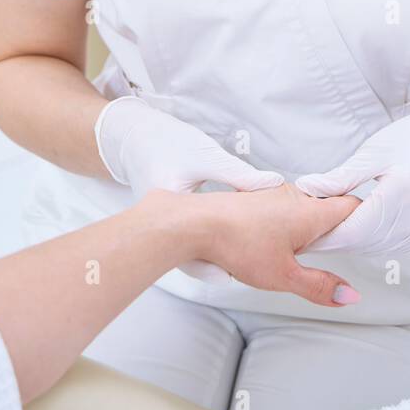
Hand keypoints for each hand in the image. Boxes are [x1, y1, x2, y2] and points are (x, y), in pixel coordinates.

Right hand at [95, 96, 285, 282]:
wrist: (136, 136)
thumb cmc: (168, 142)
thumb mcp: (205, 155)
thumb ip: (238, 174)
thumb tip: (273, 185)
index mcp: (170, 207)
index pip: (194, 245)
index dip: (216, 263)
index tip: (237, 272)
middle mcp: (163, 223)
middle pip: (191, 256)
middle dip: (217, 266)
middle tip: (245, 273)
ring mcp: (164, 225)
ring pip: (190, 251)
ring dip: (214, 257)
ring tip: (242, 264)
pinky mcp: (169, 221)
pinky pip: (188, 242)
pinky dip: (208, 246)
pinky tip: (229, 244)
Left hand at [178, 181, 364, 307]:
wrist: (196, 223)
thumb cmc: (236, 244)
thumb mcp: (283, 276)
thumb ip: (319, 285)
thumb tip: (349, 295)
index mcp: (310, 212)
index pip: (351, 205)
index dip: (362, 219)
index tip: (365, 236)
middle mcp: (295, 196)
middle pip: (329, 205)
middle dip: (334, 227)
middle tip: (331, 252)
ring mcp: (274, 193)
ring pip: (305, 205)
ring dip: (308, 225)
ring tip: (297, 250)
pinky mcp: (256, 196)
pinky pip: (283, 205)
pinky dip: (287, 221)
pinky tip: (272, 240)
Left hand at [293, 95, 409, 258]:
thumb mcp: (374, 152)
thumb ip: (341, 178)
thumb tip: (307, 188)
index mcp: (398, 198)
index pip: (350, 232)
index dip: (320, 236)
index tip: (295, 232)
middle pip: (358, 244)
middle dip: (329, 240)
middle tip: (300, 232)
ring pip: (371, 249)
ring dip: (346, 241)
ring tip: (320, 229)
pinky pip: (386, 247)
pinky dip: (365, 241)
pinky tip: (350, 228)